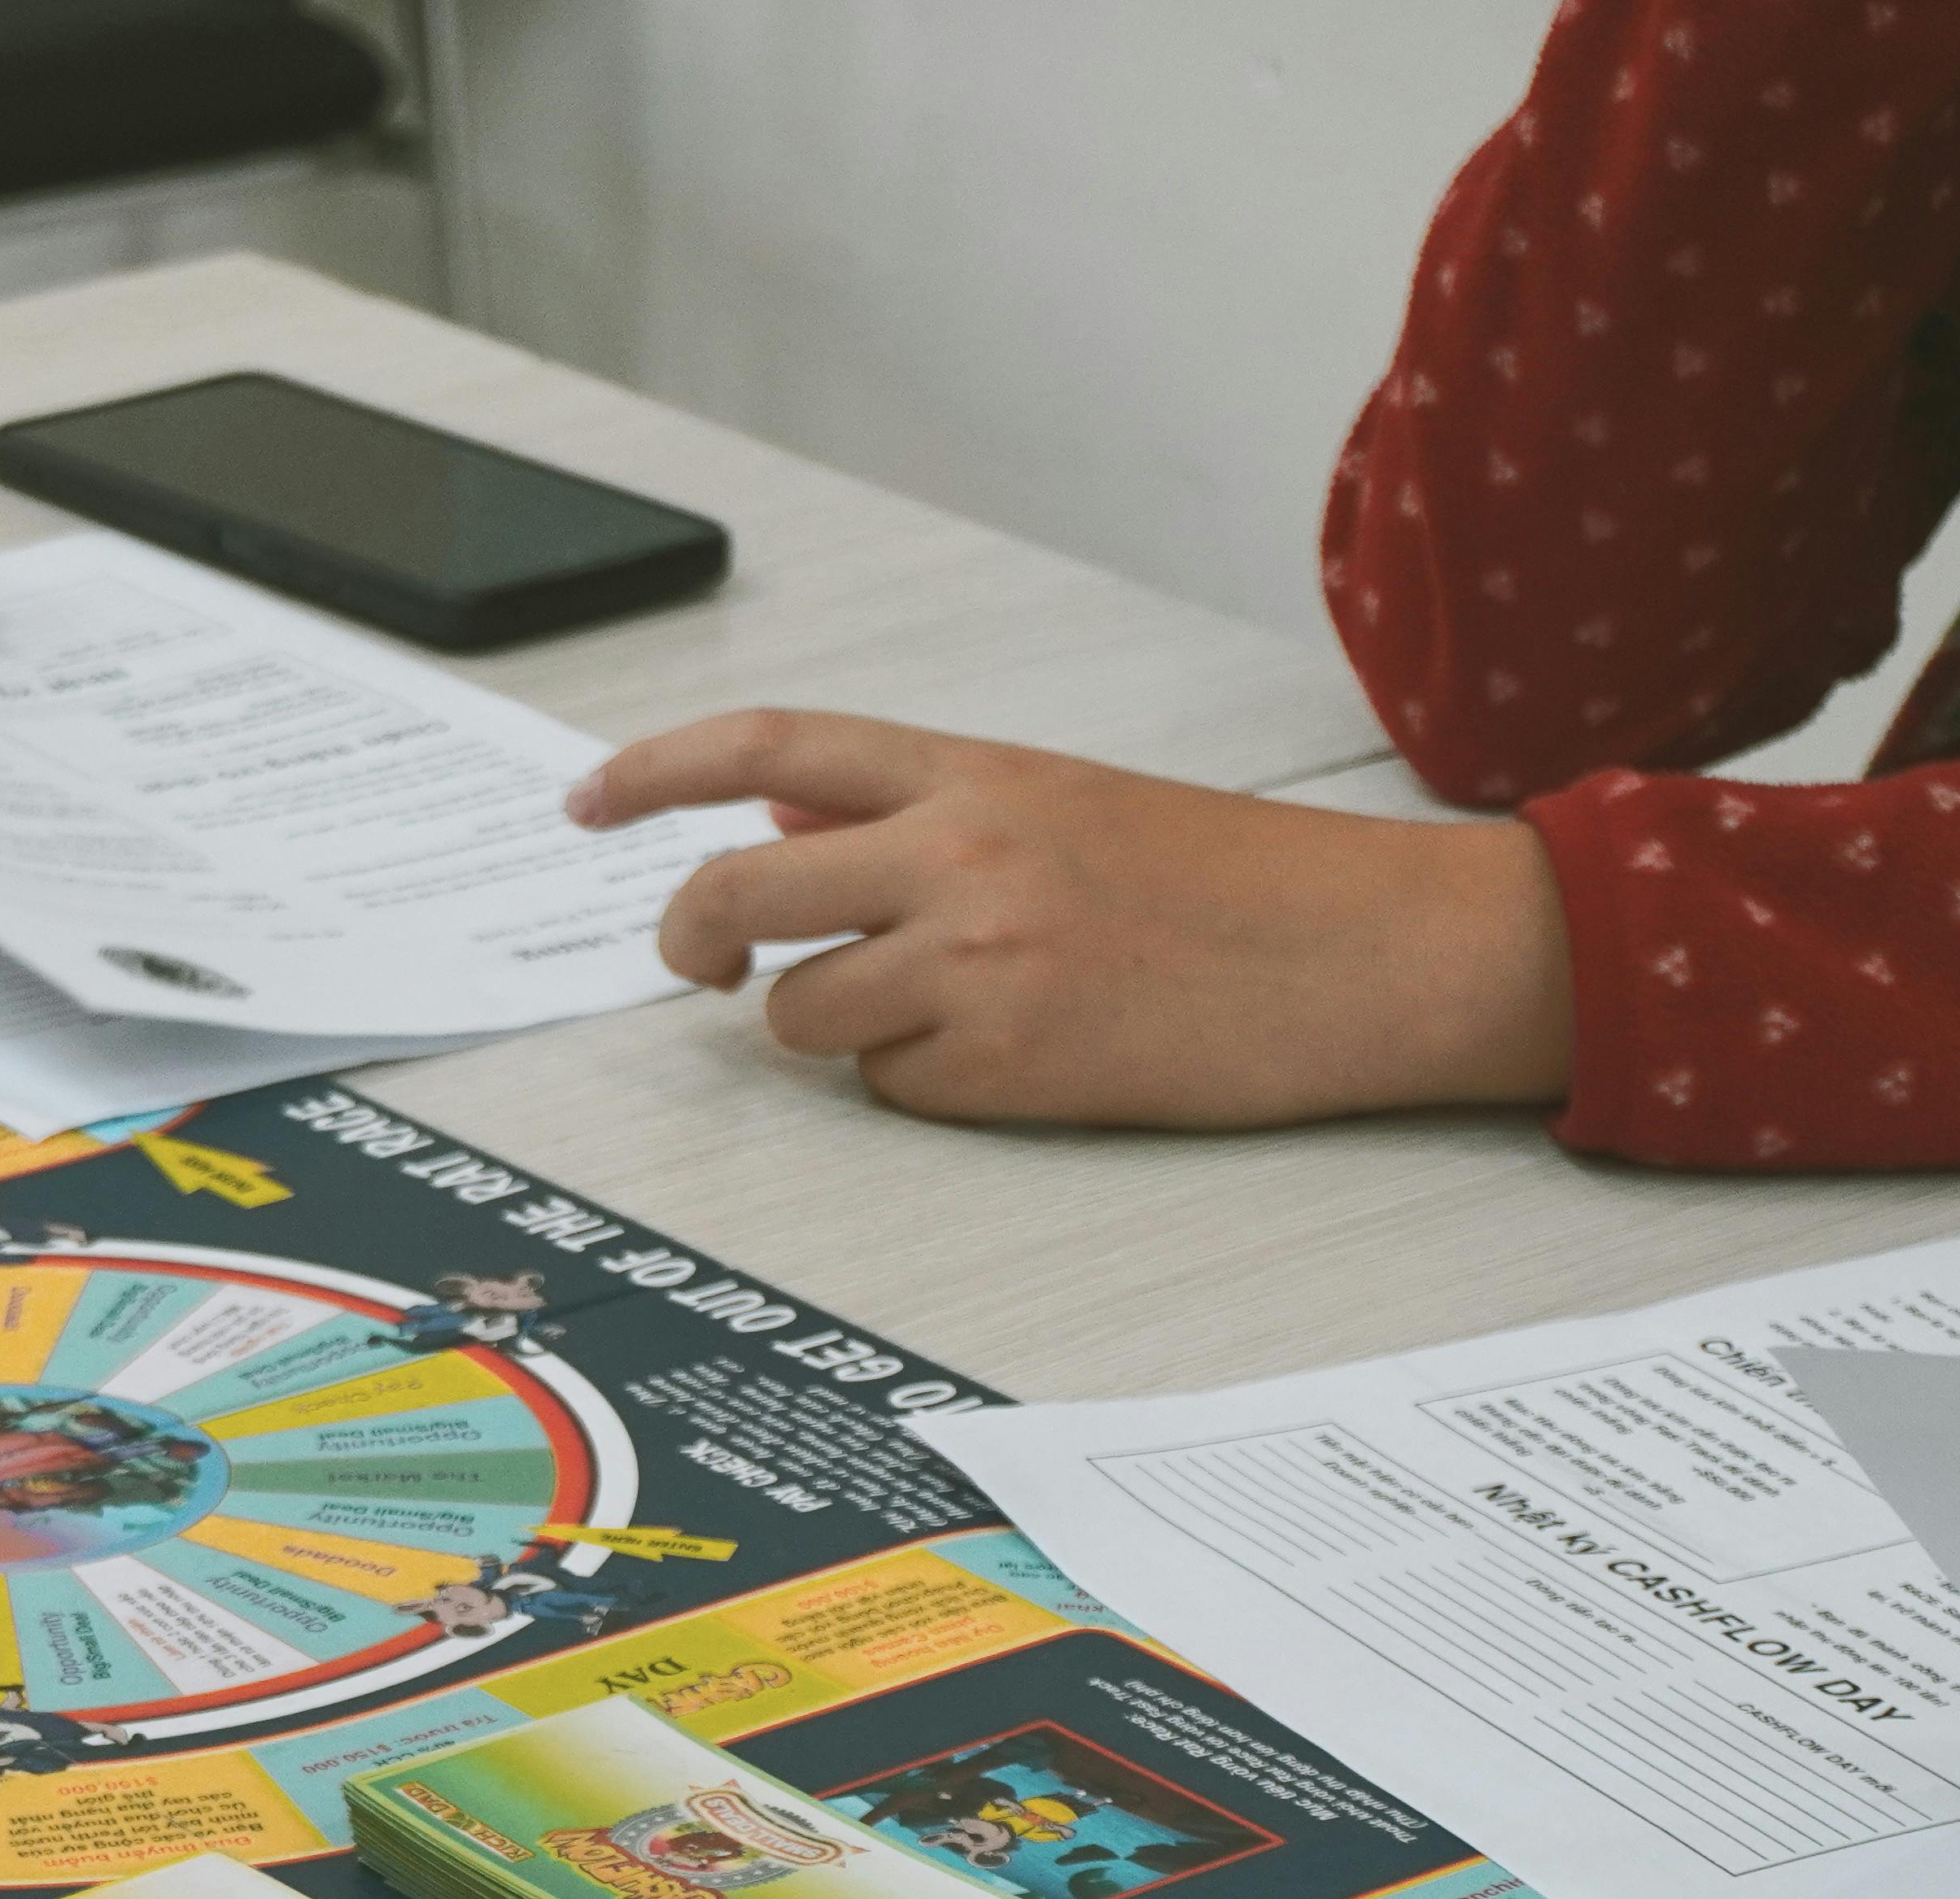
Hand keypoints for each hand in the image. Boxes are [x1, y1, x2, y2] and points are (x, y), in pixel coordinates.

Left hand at [575, 713, 1574, 1129]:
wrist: (1372, 953)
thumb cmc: (1231, 884)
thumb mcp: (1063, 807)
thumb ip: (917, 813)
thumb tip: (780, 821)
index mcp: (977, 773)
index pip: (769, 748)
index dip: (654, 771)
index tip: (587, 801)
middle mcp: (963, 853)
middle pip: (737, 892)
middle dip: (689, 940)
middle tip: (698, 967)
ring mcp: (983, 960)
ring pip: (800, 1012)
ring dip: (831, 1029)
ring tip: (937, 1015)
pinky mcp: (1012, 1062)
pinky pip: (891, 1089)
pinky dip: (922, 1086)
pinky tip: (1016, 1060)